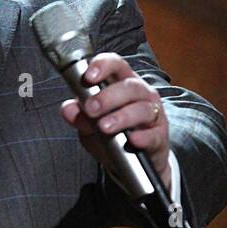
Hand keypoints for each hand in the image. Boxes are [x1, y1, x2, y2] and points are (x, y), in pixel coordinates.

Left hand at [60, 52, 171, 191]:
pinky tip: (132, 140)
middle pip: (130, 86)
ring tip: (104, 127)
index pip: (116, 65)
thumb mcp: (90, 125)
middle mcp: (141, 94)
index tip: (89, 77)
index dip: (103, 66)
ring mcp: (153, 114)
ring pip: (142, 109)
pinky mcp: (159, 137)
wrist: (129, 162)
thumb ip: (80, 116)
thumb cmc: (111, 135)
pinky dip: (142, 137)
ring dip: (122, 117)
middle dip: (108, 96)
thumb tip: (67, 109)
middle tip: (91, 108)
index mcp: (121, 83)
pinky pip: (153, 134)